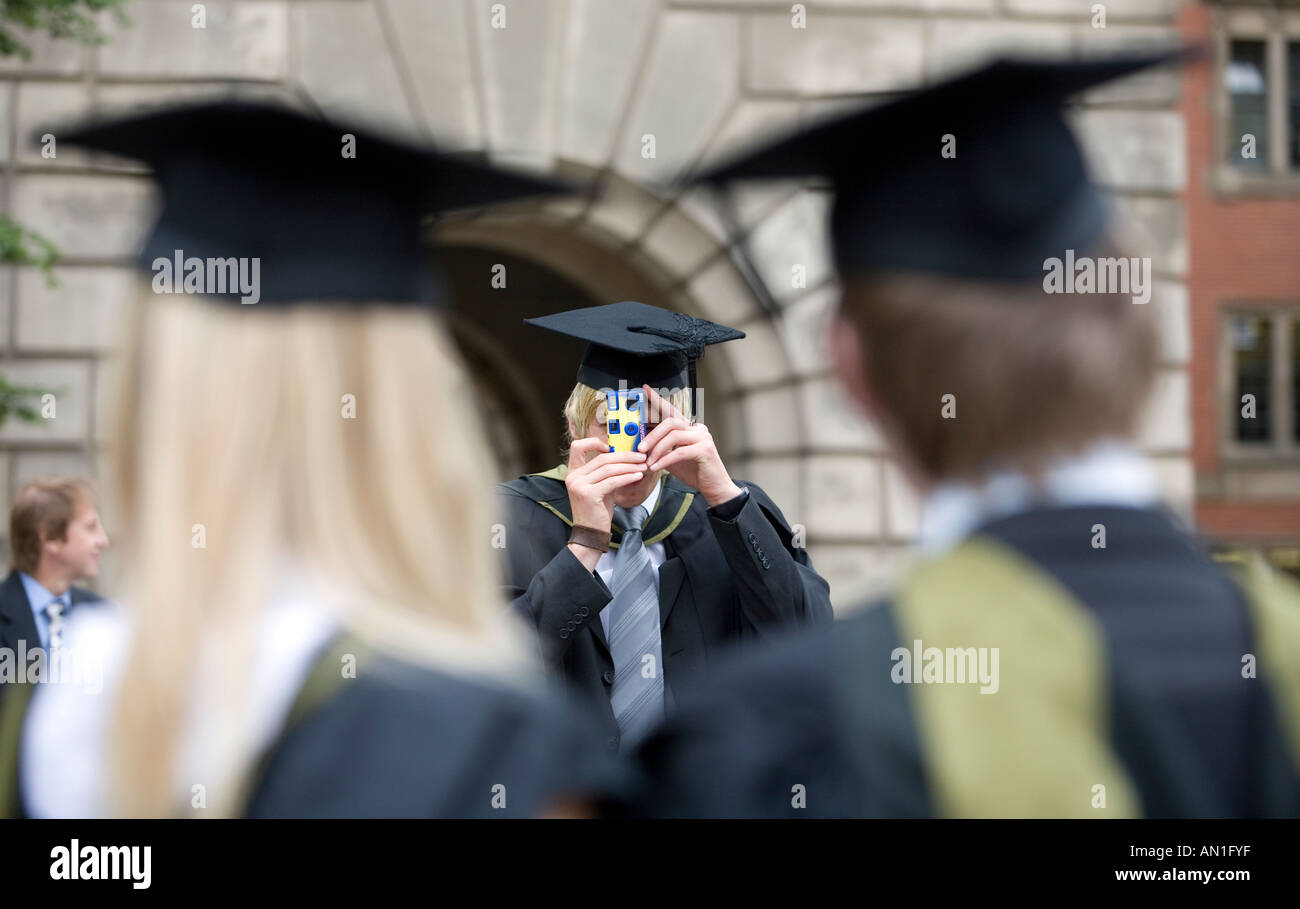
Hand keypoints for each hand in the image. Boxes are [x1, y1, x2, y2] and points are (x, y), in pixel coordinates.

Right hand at [565, 437, 646, 532]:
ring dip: (629, 466)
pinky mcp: (589, 494)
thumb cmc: (597, 510)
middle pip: (602, 458)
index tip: (612, 447)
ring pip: (609, 468)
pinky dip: (627, 477)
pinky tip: (638, 476)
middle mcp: (573, 477)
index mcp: (573, 472)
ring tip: (643, 466)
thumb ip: (606, 472)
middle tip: (641, 457)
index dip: (594, 442)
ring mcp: (579, 485)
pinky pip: (613, 481)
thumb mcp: (600, 487)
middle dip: (625, 456)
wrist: (591, 533)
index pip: (577, 447)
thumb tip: (625, 456)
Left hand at [637, 385, 741, 507]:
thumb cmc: (695, 472)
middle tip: (640, 448)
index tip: (646, 389)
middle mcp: (698, 429)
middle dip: (652, 435)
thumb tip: (642, 445)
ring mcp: (703, 438)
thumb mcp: (673, 458)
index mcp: (690, 428)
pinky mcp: (705, 450)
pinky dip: (664, 460)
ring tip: (648, 461)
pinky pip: (679, 452)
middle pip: (670, 423)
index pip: (672, 411)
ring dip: (657, 449)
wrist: (714, 488)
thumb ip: (661, 449)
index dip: (658, 400)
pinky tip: (656, 467)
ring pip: (673, 436)